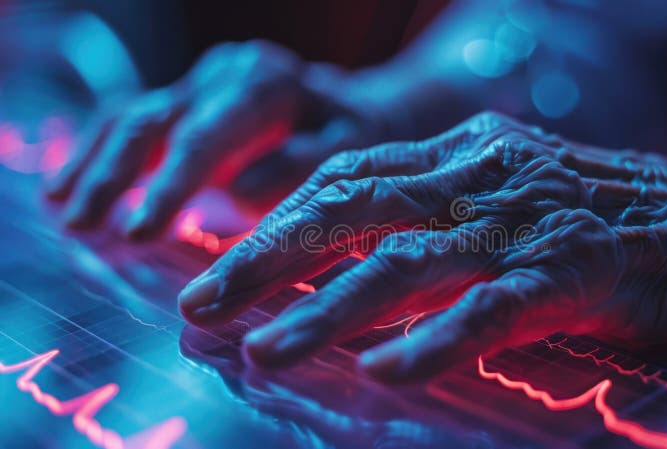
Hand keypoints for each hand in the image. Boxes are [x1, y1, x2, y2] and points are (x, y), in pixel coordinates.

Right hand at [46, 40, 386, 237]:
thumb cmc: (357, 135)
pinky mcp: (184, 103)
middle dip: (114, 175)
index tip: (141, 232)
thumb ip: (299, 168)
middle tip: (85, 225)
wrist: (357, 108)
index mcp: (262, 84)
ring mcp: (197, 86)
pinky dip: (97, 155)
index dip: (169, 185)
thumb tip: (237, 192)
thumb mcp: (350, 150)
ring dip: (94, 166)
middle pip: (153, 121)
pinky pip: (130, 124)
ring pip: (130, 118)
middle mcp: (221, 77)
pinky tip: (69, 187)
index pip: (203, 136)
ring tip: (66, 211)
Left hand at [177, 112, 666, 382]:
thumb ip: (426, 211)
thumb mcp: (498, 189)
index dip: (276, 217)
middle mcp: (479, 177)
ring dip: (329, 307)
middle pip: (355, 208)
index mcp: (457, 152)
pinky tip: (383, 369)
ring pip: (407, 260)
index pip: (346, 175)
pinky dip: (432, 339)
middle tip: (203, 303)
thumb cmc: (588, 212)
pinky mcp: (567, 274)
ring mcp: (522, 224)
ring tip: (265, 349)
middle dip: (269, 256)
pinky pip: (489, 309)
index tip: (221, 262)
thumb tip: (342, 256)